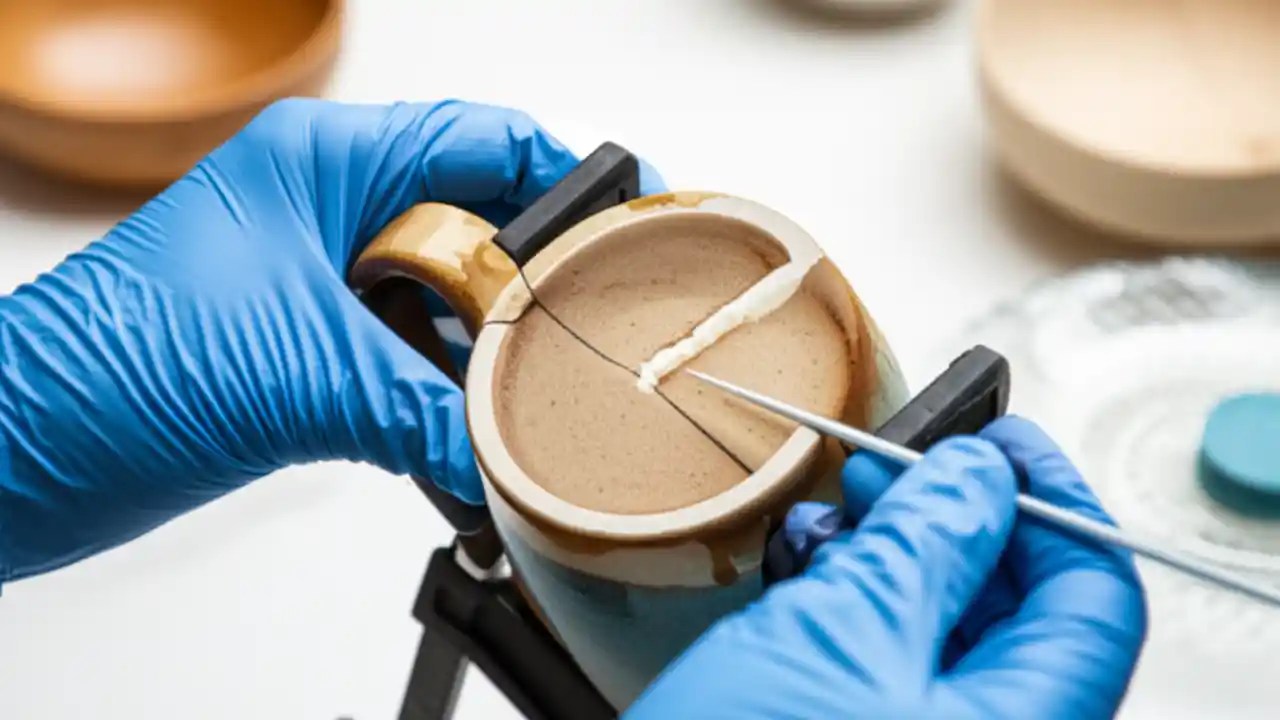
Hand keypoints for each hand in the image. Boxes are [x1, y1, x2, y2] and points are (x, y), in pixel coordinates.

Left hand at [0, 99, 663, 584]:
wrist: (14, 458)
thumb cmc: (98, 371)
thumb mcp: (299, 379)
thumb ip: (426, 416)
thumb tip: (509, 461)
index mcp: (323, 164)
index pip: (481, 140)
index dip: (566, 175)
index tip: (629, 221)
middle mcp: (325, 212)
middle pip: (474, 227)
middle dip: (532, 284)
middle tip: (591, 332)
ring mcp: (317, 282)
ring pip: (444, 303)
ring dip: (485, 354)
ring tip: (536, 395)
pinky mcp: (306, 349)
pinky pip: (407, 362)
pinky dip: (441, 401)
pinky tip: (470, 437)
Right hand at [627, 417, 1146, 718]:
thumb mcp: (841, 634)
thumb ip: (927, 546)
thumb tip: (979, 477)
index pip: (1092, 599)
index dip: (1054, 505)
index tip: (1002, 446)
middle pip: (1016, 611)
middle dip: (955, 522)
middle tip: (902, 468)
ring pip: (944, 632)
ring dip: (893, 555)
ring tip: (838, 516)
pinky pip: (889, 662)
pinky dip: (856, 602)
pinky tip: (810, 569)